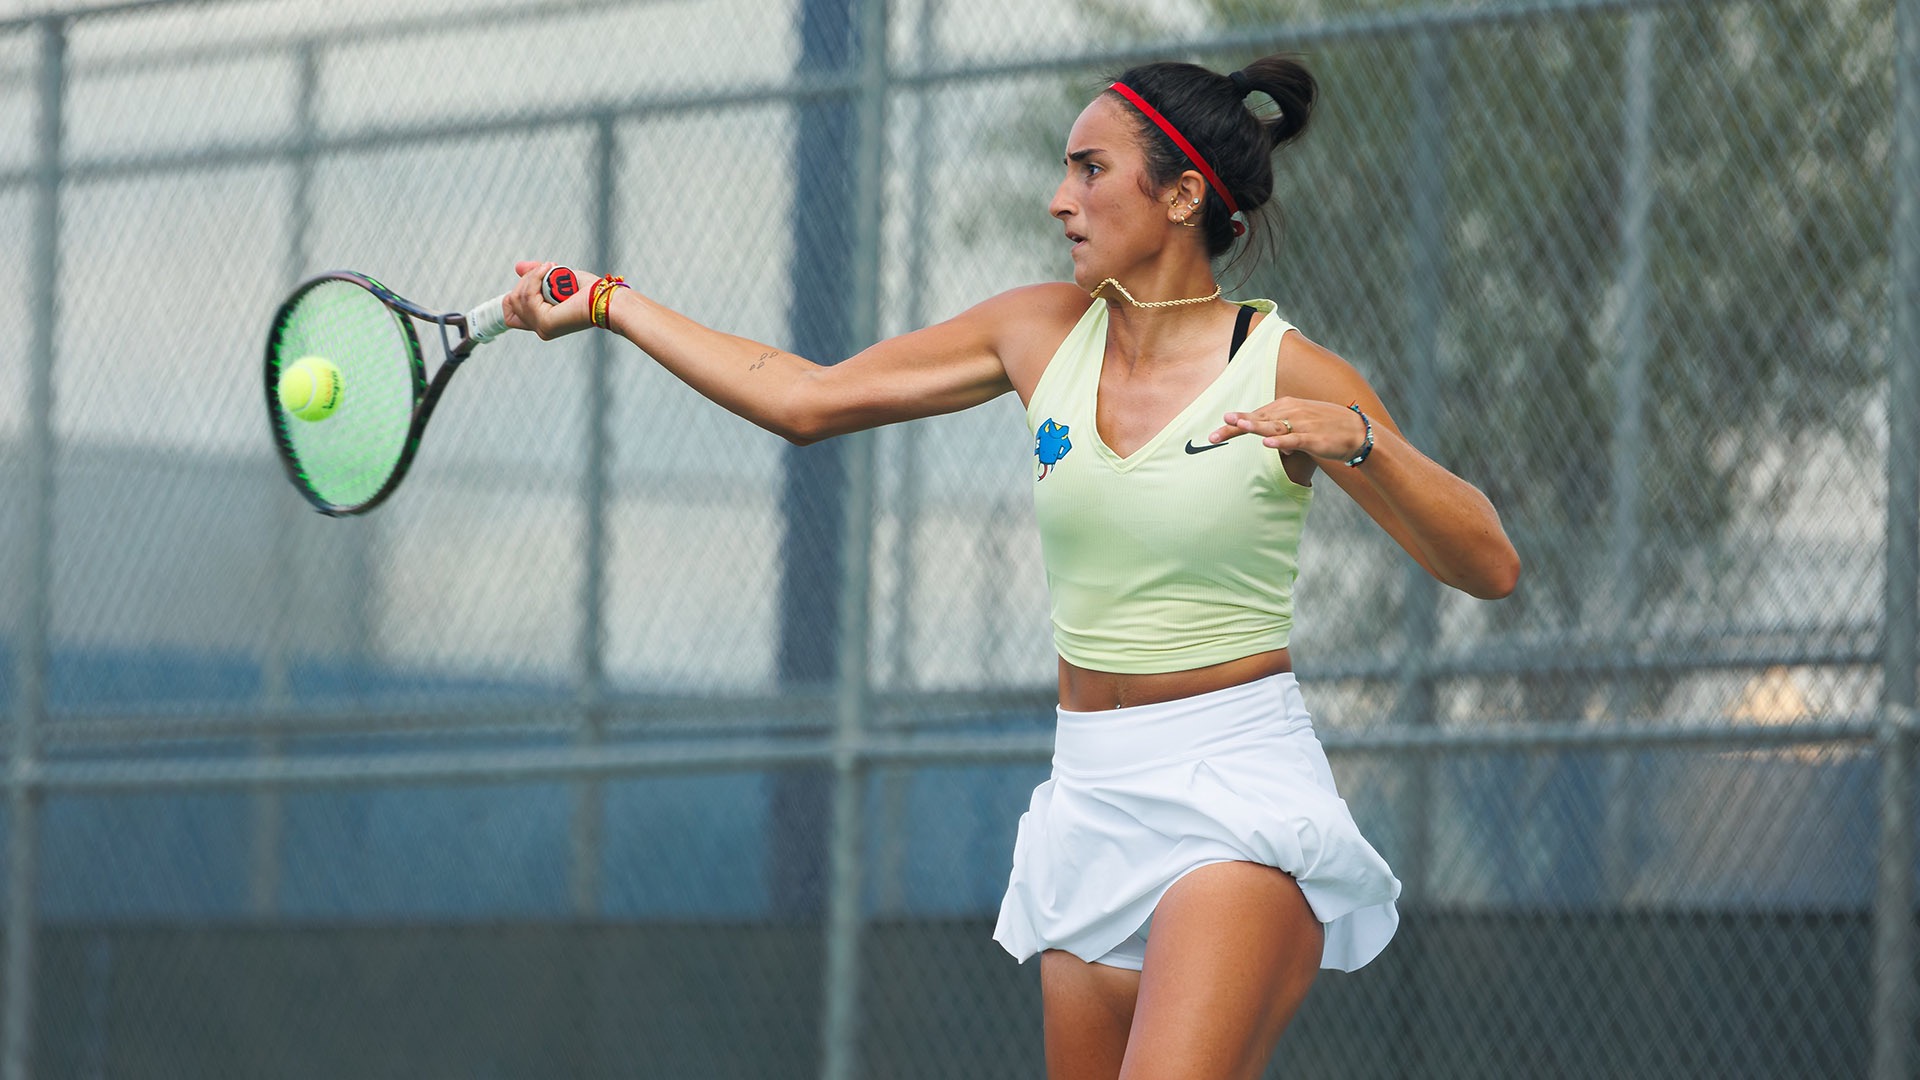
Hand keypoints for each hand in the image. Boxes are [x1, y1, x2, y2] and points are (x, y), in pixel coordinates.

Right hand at [502, 259, 597, 339]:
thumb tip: (518, 267)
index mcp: (542, 321)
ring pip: (518, 297)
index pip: (510, 312)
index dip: (514, 293)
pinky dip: (536, 279)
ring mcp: (541, 327)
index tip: (532, 275)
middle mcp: (540, 328)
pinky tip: (549, 270)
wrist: (606, 299)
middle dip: (526, 280)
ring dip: (533, 277)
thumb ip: (536, 274)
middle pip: (511, 302)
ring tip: (552, 269)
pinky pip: (528, 296)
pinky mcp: (545, 322)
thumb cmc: (590, 291)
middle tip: (548, 270)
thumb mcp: (557, 278)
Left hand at [1208, 396, 1369, 460]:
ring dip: (1255, 426)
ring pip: (1274, 426)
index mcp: (1285, 408)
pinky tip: (1267, 444)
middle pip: (1258, 420)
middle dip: (1235, 427)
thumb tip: (1266, 440)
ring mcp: (1303, 425)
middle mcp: (1291, 413)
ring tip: (1238, 425)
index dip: (1234, 425)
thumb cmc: (1325, 427)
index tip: (1212, 434)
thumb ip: (1280, 430)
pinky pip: (1295, 440)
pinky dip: (1281, 442)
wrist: (1357, 431)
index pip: (1254, 416)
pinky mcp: (1314, 438)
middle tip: (1213, 434)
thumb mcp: (1299, 424)